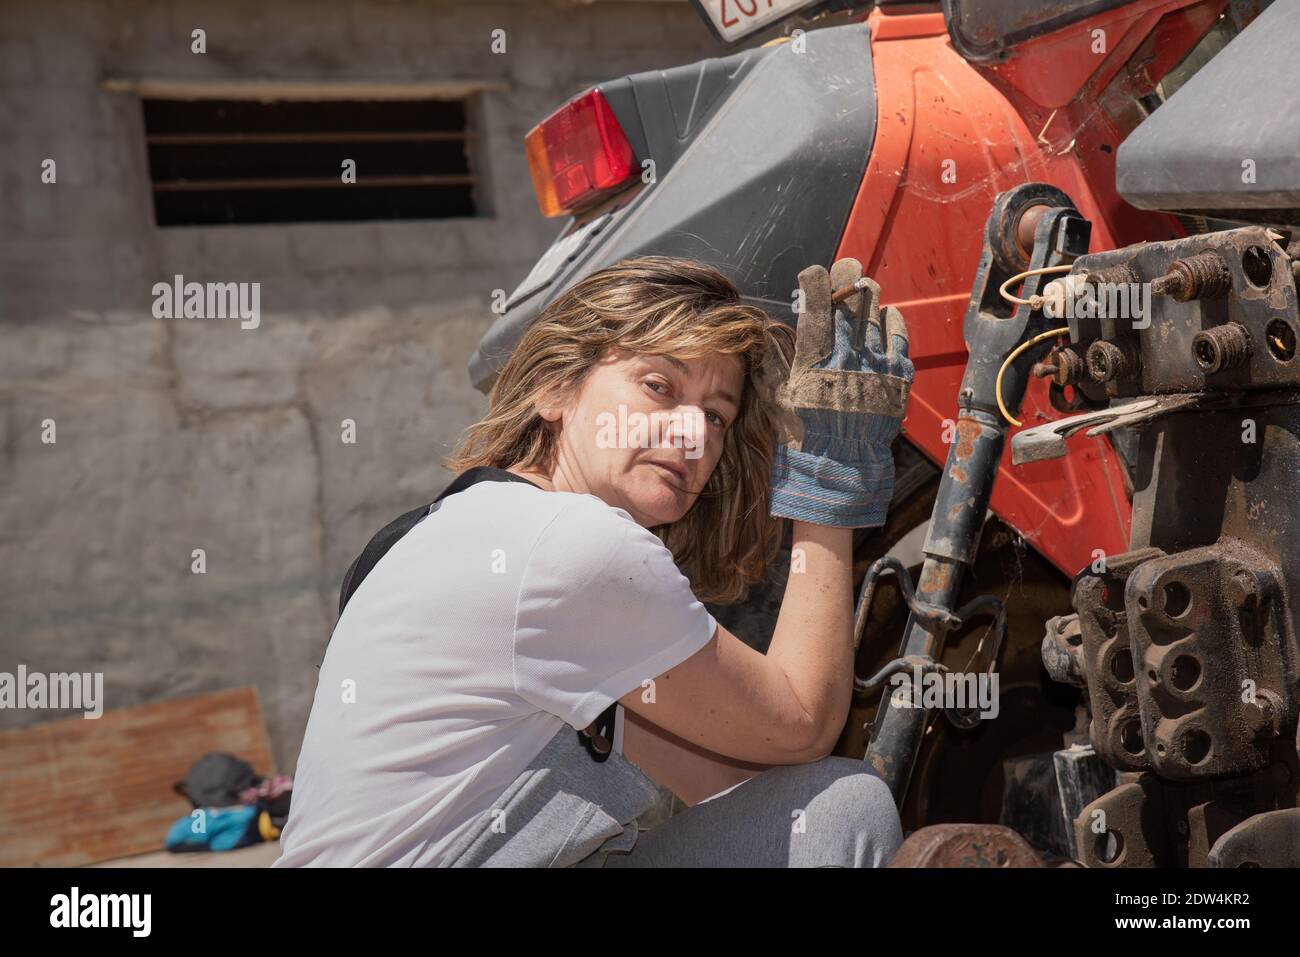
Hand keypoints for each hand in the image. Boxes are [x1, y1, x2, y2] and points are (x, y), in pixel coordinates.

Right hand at [762, 258, 912, 527]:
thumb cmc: (802, 437)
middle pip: (851, 306)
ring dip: (871, 300)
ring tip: (867, 288)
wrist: (839, 471)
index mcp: (814, 360)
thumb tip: (770, 331)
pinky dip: (895, 325)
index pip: (816, 308)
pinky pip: (900, 342)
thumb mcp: (778, 397)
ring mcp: (876, 368)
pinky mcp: (896, 381)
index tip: (816, 273)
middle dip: (848, 282)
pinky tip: (890, 316)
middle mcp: (847, 358)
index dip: (817, 284)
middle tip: (849, 267)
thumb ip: (775, 360)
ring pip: (876, 318)